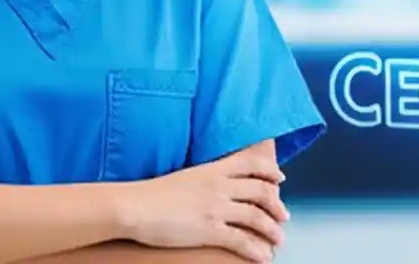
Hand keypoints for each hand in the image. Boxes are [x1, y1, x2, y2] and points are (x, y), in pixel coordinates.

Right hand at [118, 151, 290, 262]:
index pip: (251, 164)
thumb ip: (206, 179)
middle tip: (284, 215)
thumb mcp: (186, 177)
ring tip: (278, 239)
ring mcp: (216, 208)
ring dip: (271, 229)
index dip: (270, 170)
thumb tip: (218, 188)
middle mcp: (220, 186)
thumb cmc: (153, 194)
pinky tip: (263, 256)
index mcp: (213, 169)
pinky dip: (256, 249)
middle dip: (276, 205)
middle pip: (261, 191)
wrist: (135, 206)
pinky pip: (242, 240)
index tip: (279, 178)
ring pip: (256, 216)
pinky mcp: (210, 230)